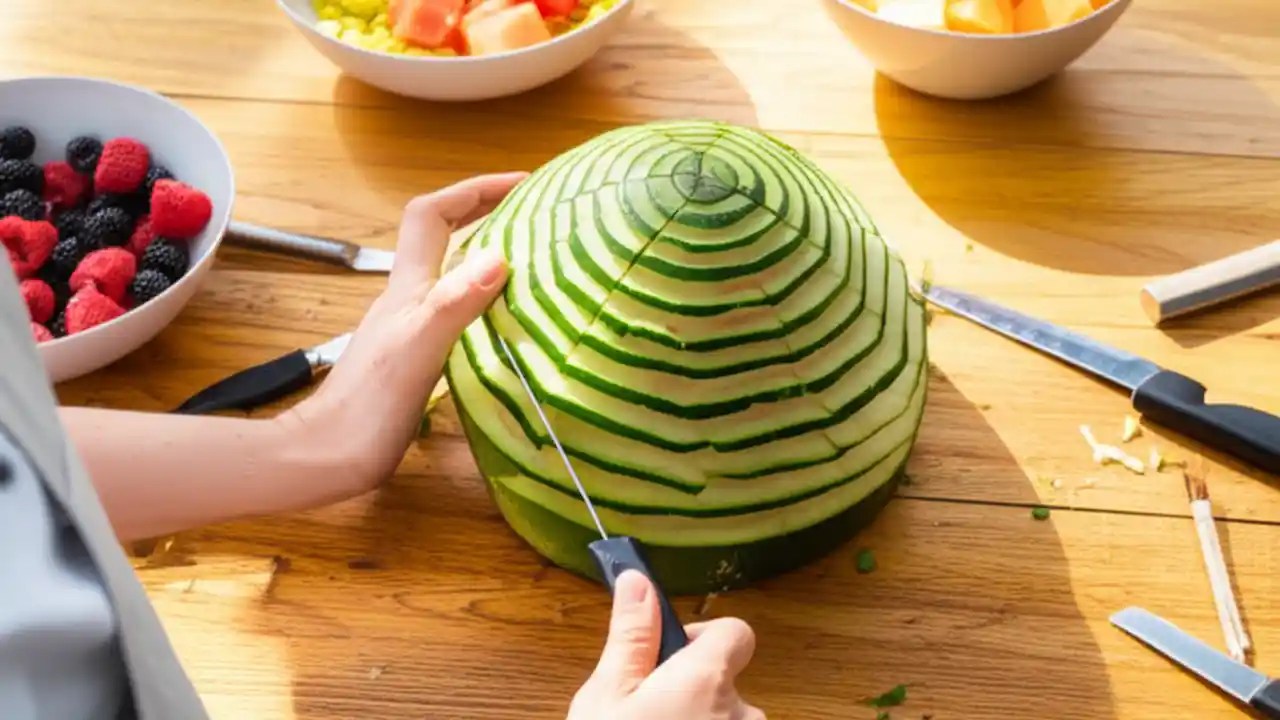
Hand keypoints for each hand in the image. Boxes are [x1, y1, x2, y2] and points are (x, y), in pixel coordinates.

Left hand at [286, 172, 526, 495]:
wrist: (329, 455)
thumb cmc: (369, 405)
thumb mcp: (419, 346)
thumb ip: (456, 301)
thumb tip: (499, 256)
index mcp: (408, 286)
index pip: (434, 214)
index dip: (474, 189)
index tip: (522, 183)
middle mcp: (409, 300)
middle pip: (444, 236)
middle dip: (486, 211)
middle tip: (535, 210)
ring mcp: (411, 329)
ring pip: (452, 273)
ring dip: (488, 254)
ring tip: (533, 257)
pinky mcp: (418, 360)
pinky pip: (458, 312)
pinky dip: (486, 301)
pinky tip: (508, 320)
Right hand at [568, 571, 765, 719]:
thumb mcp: (607, 695)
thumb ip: (631, 638)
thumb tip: (638, 581)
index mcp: (706, 680)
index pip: (735, 631)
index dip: (704, 638)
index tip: (669, 657)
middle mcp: (741, 712)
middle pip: (726, 679)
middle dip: (694, 689)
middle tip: (649, 708)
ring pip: (727, 716)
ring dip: (700, 718)